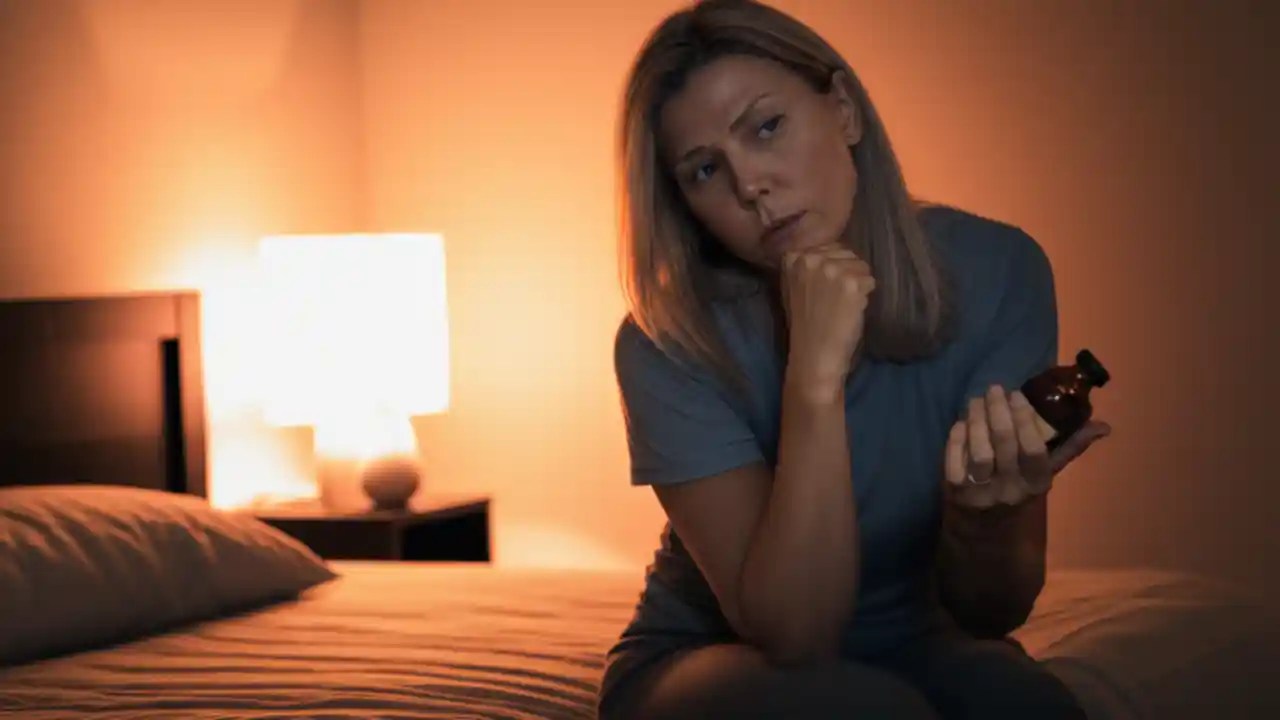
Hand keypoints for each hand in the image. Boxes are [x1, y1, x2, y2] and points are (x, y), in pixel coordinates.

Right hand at [781, 243, 875, 400]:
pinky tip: (851, 311)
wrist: (813, 356)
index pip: (827, 246)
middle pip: (845, 253)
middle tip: (833, 300)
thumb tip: (831, 251)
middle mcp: (810, 258)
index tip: (823, 290)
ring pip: (860, 265)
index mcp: (792, 257)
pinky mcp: (851, 282)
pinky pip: (870, 280)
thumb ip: (806, 266)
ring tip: (841, 306)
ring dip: (857, 284)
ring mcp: (831, 269)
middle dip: (845, 273)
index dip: (831, 267)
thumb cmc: (804, 325)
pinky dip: (865, 296)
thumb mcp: (793, 288)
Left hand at [944, 385, 1110, 509]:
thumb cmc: (1019, 491)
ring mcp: (982, 492)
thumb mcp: (1045, 474)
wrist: (984, 531)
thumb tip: (1103, 426)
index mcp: (1037, 482)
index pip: (1033, 449)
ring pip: (978, 451)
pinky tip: (962, 422)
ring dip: (976, 420)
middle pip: (1004, 443)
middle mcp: (1011, 489)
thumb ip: (1070, 448)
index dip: (1024, 419)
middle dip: (998, 410)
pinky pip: (954, 460)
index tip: (1017, 395)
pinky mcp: (956, 492)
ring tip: (976, 400)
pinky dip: (957, 438)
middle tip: (994, 389)